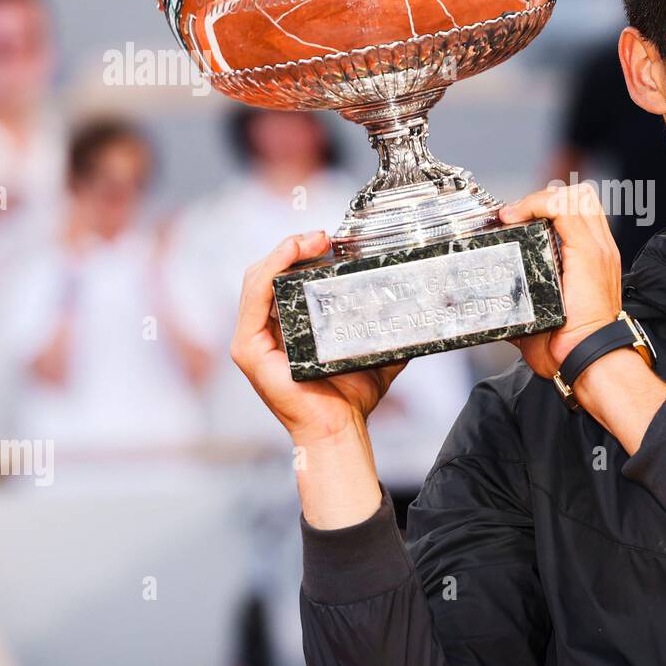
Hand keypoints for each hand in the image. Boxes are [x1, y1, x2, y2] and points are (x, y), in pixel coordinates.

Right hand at [229, 230, 406, 447]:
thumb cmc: (352, 396)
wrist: (341, 428)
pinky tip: (290, 253)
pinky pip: (254, 298)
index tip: (329, 241)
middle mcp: (265, 331)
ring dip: (282, 251)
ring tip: (312, 240)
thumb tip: (418, 304)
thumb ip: (388, 326)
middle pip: (268, 273)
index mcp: (287, 328)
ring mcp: (253, 340)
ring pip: (257, 279)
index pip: (283, 278)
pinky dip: (269, 270)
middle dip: (292, 246)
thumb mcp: (374, 348)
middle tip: (324, 237)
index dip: (299, 253)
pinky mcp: (248, 349)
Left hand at [500, 183, 622, 377]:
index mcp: (594, 261)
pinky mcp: (589, 252)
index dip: (548, 208)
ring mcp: (597, 249)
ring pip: (574, 197)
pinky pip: (564, 209)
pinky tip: (516, 217)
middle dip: (544, 199)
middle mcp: (600, 249)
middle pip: (580, 198)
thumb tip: (491, 307)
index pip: (580, 213)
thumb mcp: (542, 316)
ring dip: (539, 199)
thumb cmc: (568, 347)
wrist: (587, 359)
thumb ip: (523, 304)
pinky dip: (537, 204)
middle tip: (516, 216)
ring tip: (515, 215)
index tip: (517, 220)